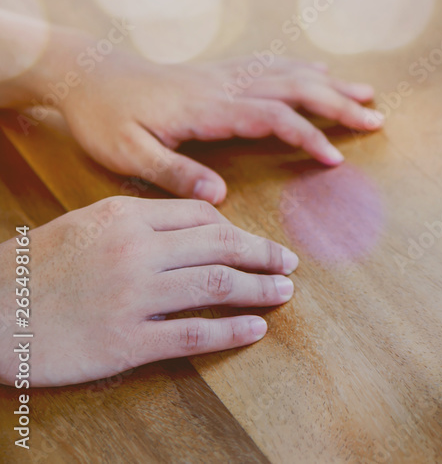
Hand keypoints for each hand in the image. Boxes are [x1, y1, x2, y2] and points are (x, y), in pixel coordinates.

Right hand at [0, 197, 298, 386]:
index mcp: (126, 216)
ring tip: (284, 291)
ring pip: (216, 287)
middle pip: (220, 247)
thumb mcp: (86, 224)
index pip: (203, 218)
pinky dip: (231, 330)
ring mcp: (132, 296)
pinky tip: (256, 329)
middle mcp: (135, 251)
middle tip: (289, 263)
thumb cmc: (35, 268)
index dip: (240, 231)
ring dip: (259, 288)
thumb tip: (199, 221)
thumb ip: (140, 220)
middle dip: (262, 255)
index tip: (260, 243)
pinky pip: (192, 334)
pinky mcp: (125, 342)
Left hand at [54, 48, 382, 202]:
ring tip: (368, 93)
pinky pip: (271, 65)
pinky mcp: (218, 72)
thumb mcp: (126, 154)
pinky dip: (303, 68)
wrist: (85, 73)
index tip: (337, 158)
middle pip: (294, 88)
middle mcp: (224, 86)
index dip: (308, 136)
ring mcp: (224, 75)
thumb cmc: (103, 118)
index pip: (272, 118)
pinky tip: (320, 71)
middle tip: (376, 119)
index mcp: (208, 109)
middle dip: (339, 104)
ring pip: (289, 73)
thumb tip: (220, 197)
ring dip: (331, 84)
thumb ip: (174, 174)